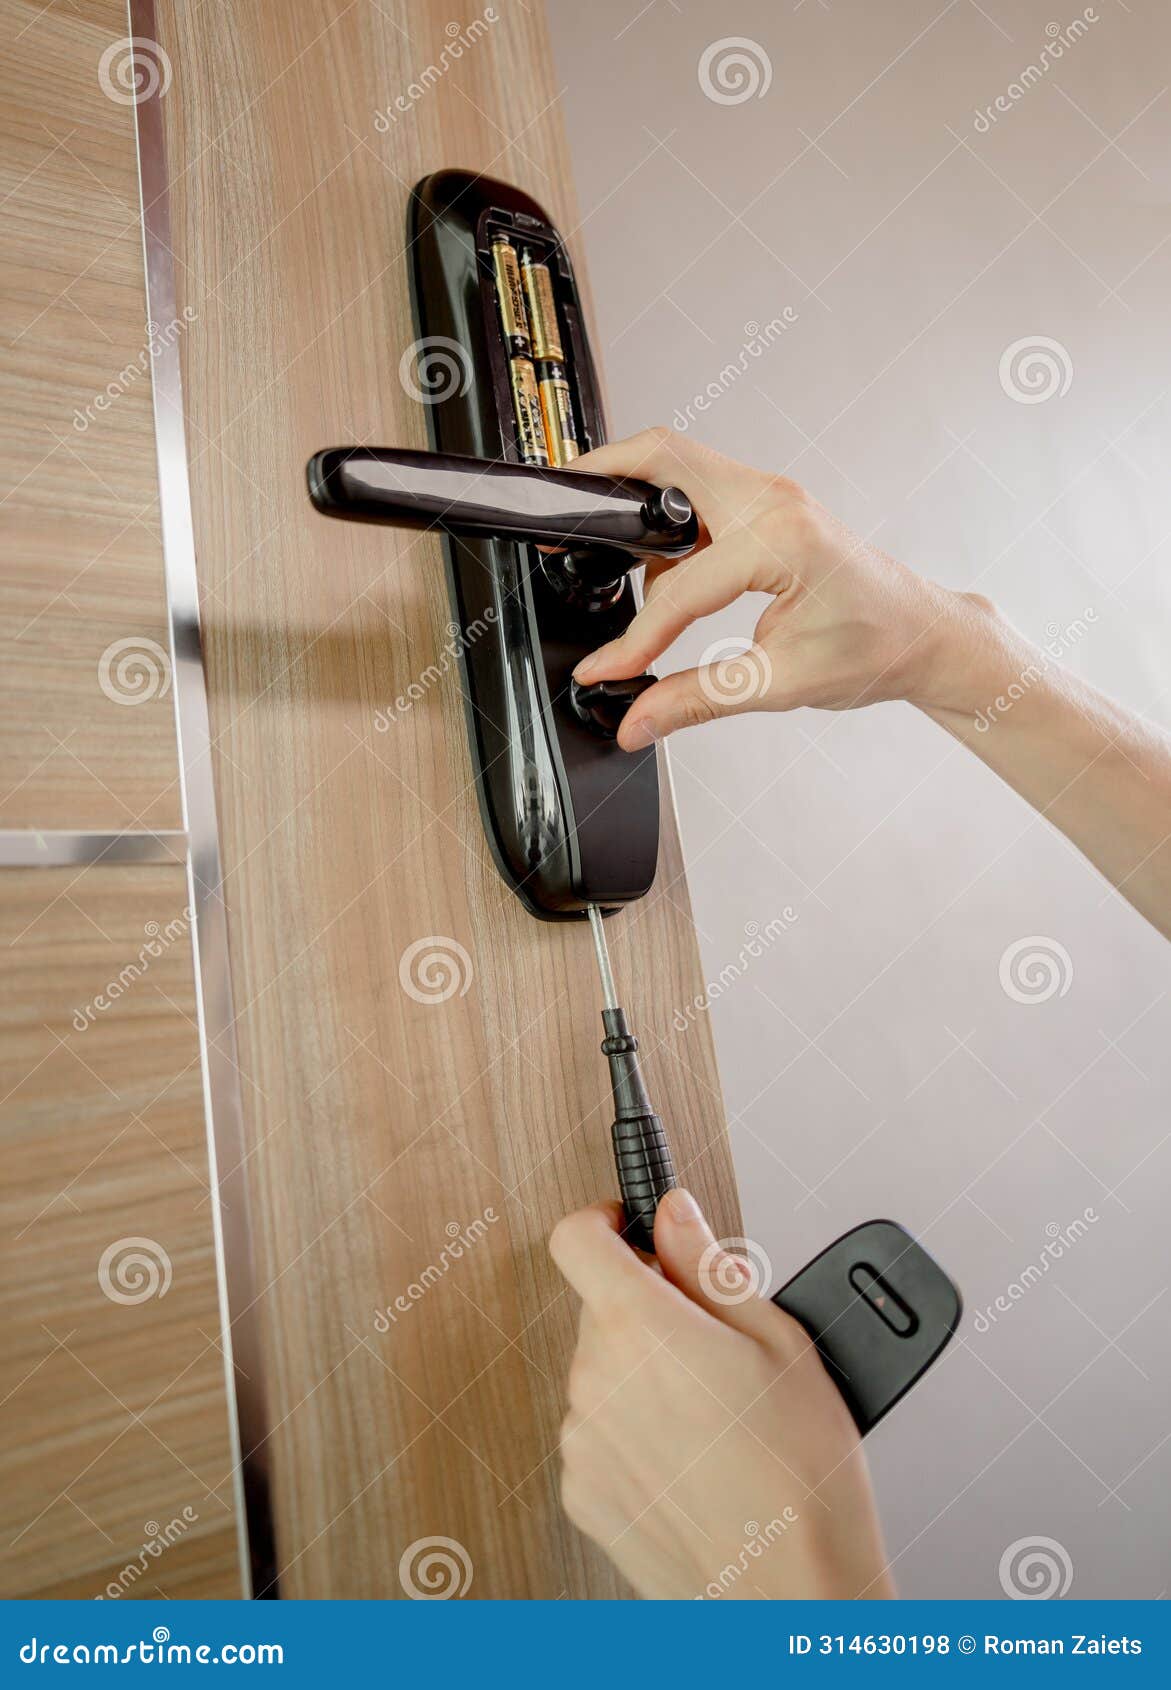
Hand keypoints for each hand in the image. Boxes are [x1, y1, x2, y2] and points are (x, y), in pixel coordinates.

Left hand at [548, 1189, 894, 1599]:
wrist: (789, 1594)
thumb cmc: (798, 1474)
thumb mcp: (779, 1339)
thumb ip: (709, 1264)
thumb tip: (676, 1214)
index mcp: (638, 1326)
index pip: (575, 1239)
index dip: (603, 1222)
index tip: (630, 1226)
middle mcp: (594, 1379)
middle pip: (598, 1309)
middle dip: (646, 1309)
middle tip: (711, 1343)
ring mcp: (582, 1442)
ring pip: (601, 1374)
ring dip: (640, 1375)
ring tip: (713, 1414)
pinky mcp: (582, 1495)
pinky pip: (598, 1435)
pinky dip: (633, 1434)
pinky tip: (692, 1458)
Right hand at [573, 427, 995, 749]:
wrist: (923, 637)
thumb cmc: (875, 649)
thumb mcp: (780, 685)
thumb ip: (696, 701)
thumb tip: (636, 721)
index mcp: (781, 538)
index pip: (677, 588)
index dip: (632, 640)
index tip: (605, 672)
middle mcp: (773, 498)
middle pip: (661, 456)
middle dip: (602, 481)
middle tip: (558, 518)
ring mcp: (769, 494)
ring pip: (676, 465)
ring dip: (635, 502)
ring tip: (606, 559)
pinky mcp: (765, 504)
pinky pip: (697, 492)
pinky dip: (665, 522)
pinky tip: (659, 576)